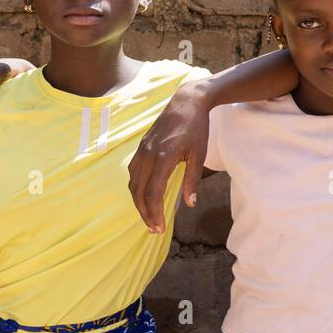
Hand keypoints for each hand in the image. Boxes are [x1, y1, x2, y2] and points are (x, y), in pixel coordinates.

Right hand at [128, 81, 211, 232]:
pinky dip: (137, 189)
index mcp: (163, 157)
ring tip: (149, 217)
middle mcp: (148, 155)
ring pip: (133, 183)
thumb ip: (193, 180)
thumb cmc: (196, 128)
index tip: (160, 228)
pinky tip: (145, 197)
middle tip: (154, 229)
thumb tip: (189, 204)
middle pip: (138, 192)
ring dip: (138, 203)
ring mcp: (142, 151)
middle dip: (145, 213)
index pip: (153, 193)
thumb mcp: (199, 155)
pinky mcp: (141, 148)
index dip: (154, 213)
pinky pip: (134, 173)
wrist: (186, 103)